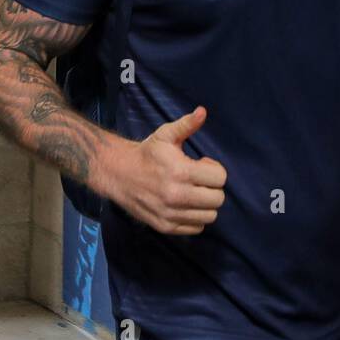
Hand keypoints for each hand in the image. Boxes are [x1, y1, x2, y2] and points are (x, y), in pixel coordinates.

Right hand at [112, 106, 226, 234]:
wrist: (118, 174)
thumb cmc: (147, 153)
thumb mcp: (166, 135)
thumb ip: (187, 125)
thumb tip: (202, 111)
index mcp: (181, 172)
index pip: (220, 178)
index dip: (214, 170)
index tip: (202, 165)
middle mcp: (177, 196)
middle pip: (218, 199)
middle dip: (212, 188)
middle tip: (199, 180)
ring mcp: (171, 214)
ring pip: (210, 216)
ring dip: (206, 204)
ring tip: (193, 193)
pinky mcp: (165, 227)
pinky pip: (196, 228)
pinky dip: (195, 218)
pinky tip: (185, 205)